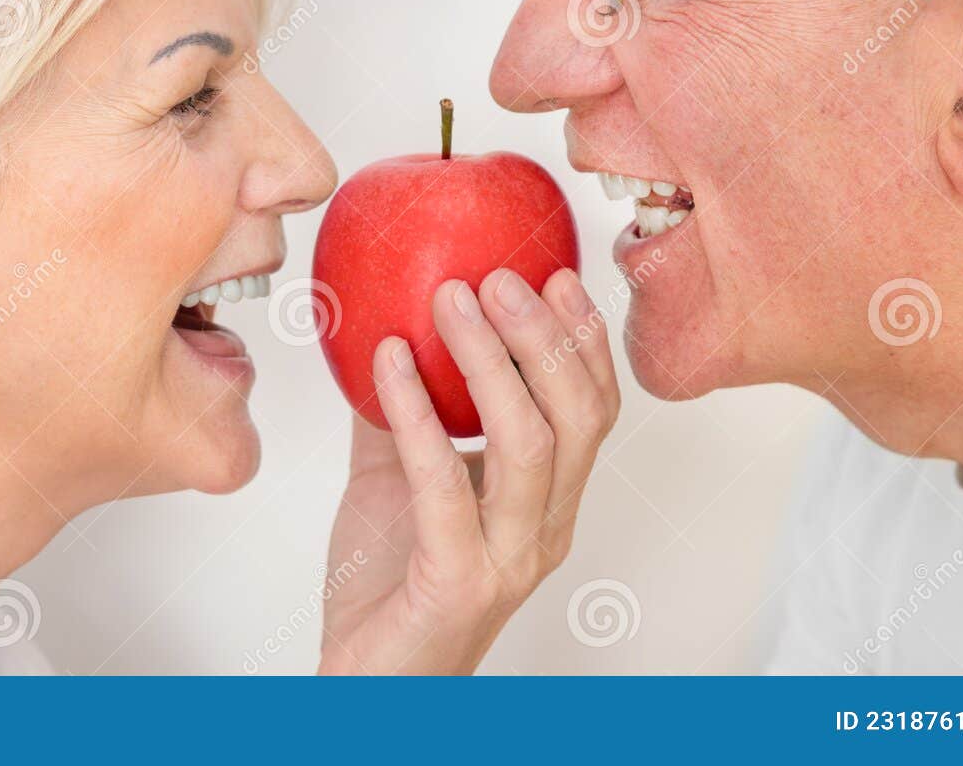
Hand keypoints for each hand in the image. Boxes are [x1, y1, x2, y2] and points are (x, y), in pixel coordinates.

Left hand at [318, 266, 617, 674]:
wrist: (367, 688)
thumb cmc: (389, 585)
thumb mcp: (398, 478)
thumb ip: (404, 412)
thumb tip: (384, 325)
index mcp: (547, 503)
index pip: (595, 412)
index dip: (585, 342)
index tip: (558, 275)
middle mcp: (545, 529)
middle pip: (580, 419)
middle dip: (546, 337)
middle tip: (501, 275)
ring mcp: (508, 559)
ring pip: (531, 445)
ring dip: (490, 360)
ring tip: (451, 299)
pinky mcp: (459, 581)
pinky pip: (444, 483)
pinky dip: (415, 411)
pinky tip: (386, 360)